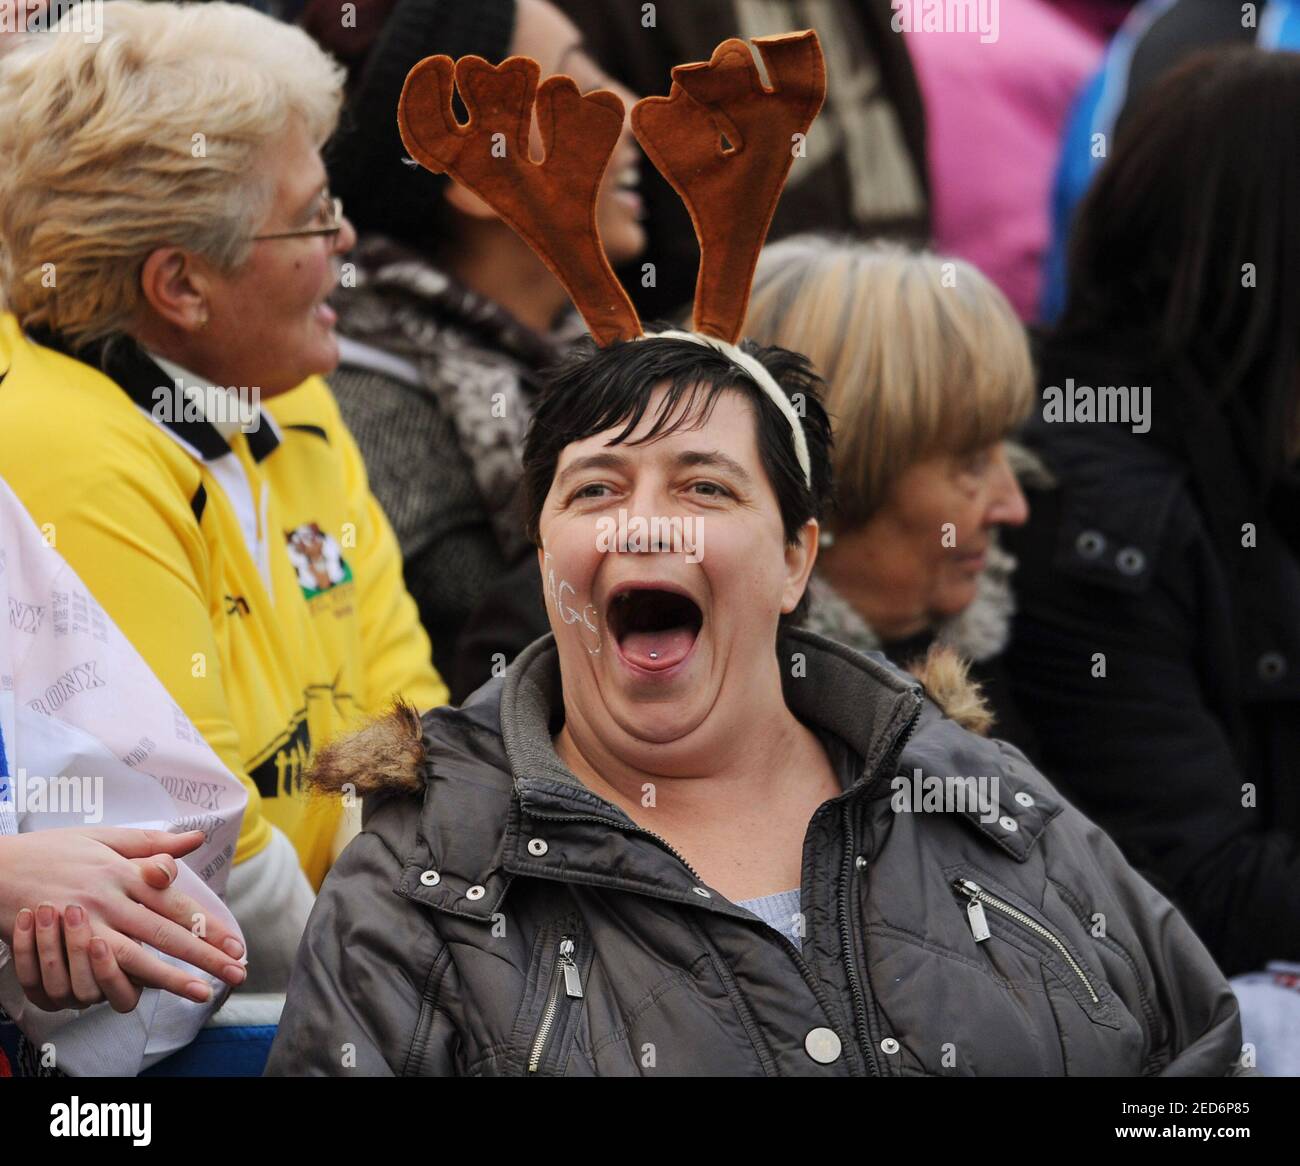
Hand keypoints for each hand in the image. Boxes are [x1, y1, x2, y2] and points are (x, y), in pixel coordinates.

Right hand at [0, 826, 245, 1012]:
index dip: (207, 924)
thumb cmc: (52, 850)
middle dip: (204, 955)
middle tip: (236, 972)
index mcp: (125, 871)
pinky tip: (145, 996)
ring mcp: (85, 925)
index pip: (176, 903)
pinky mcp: (61, 945)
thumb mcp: (103, 837)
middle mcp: (110, 899)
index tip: (235, 942)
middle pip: (165, 933)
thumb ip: (151, 844)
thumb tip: (196, 838)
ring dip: (172, 977)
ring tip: (202, 992)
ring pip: (137, 958)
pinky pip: (96, 972)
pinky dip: (121, 984)